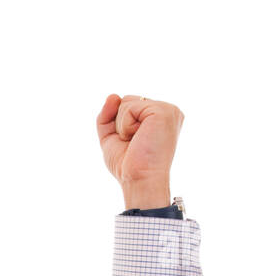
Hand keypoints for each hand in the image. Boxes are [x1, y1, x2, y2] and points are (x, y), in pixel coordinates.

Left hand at [96, 94, 182, 209]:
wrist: (139, 180)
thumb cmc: (128, 164)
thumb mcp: (112, 137)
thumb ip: (108, 115)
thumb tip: (113, 95)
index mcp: (159, 116)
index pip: (128, 105)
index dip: (120, 124)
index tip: (133, 143)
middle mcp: (167, 110)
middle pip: (127, 100)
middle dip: (120, 123)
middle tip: (134, 143)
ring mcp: (168, 109)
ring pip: (127, 102)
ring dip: (123, 125)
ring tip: (137, 141)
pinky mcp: (163, 111)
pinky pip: (130, 107)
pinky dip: (126, 125)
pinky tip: (138, 138)